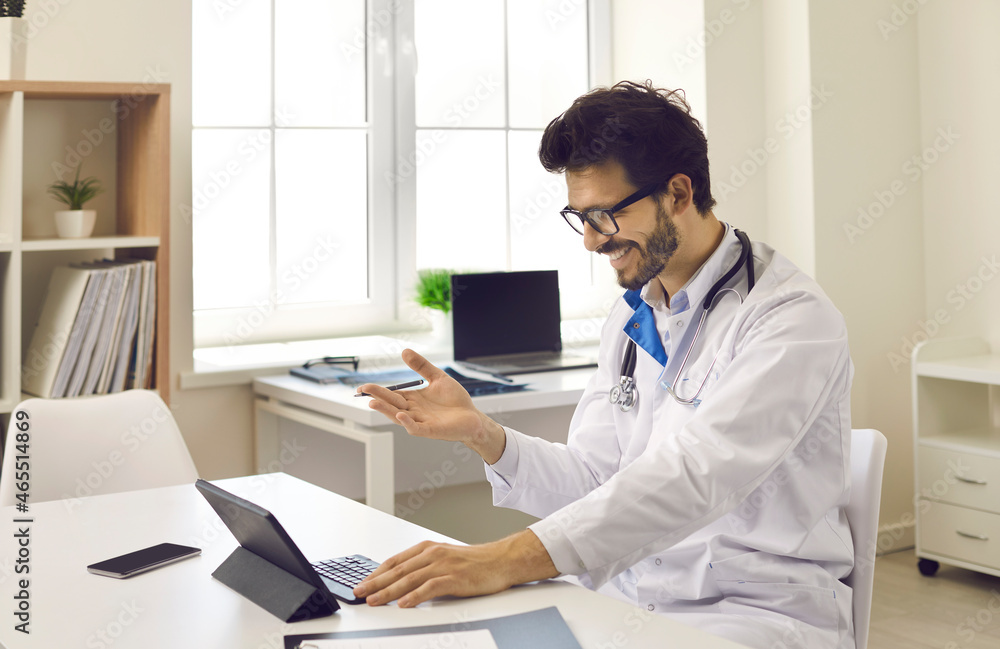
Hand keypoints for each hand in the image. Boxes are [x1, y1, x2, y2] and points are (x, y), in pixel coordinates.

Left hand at [353, 530, 557, 607]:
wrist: (501, 560)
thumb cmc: (474, 562)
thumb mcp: (445, 558)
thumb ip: (425, 567)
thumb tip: (402, 582)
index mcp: (428, 548)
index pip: (395, 561)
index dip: (376, 573)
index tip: (363, 583)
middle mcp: (433, 554)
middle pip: (398, 570)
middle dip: (375, 583)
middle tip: (359, 593)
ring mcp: (443, 565)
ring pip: (409, 579)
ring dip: (389, 591)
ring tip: (374, 600)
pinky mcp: (454, 578)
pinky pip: (430, 588)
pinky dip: (415, 596)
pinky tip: (404, 604)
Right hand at [358, 349, 505, 462]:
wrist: (473, 416)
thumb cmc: (455, 400)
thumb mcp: (438, 377)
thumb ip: (422, 366)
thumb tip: (404, 351)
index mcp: (413, 399)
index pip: (391, 394)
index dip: (377, 391)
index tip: (362, 387)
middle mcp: (413, 411)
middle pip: (391, 404)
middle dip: (377, 397)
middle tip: (363, 390)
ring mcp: (421, 421)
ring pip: (399, 417)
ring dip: (386, 411)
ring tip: (373, 403)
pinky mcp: (431, 430)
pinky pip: (416, 428)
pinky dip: (408, 422)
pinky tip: (401, 415)